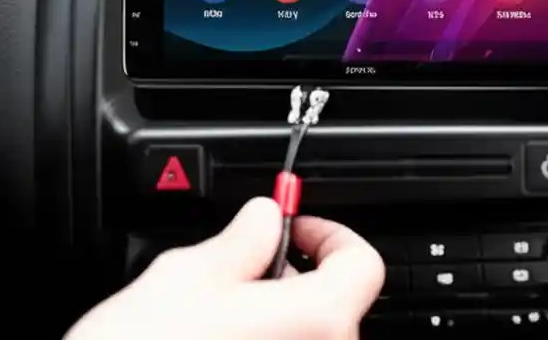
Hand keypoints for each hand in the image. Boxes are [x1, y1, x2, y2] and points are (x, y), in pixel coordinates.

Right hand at [67, 197, 383, 339]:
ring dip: (266, 322)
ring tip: (205, 322)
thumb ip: (241, 240)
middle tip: (232, 272)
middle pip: (330, 305)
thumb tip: (264, 219)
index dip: (328, 234)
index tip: (294, 226)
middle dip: (285, 280)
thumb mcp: (185, 274)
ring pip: (301, 338)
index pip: (362, 263)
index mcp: (317, 319)